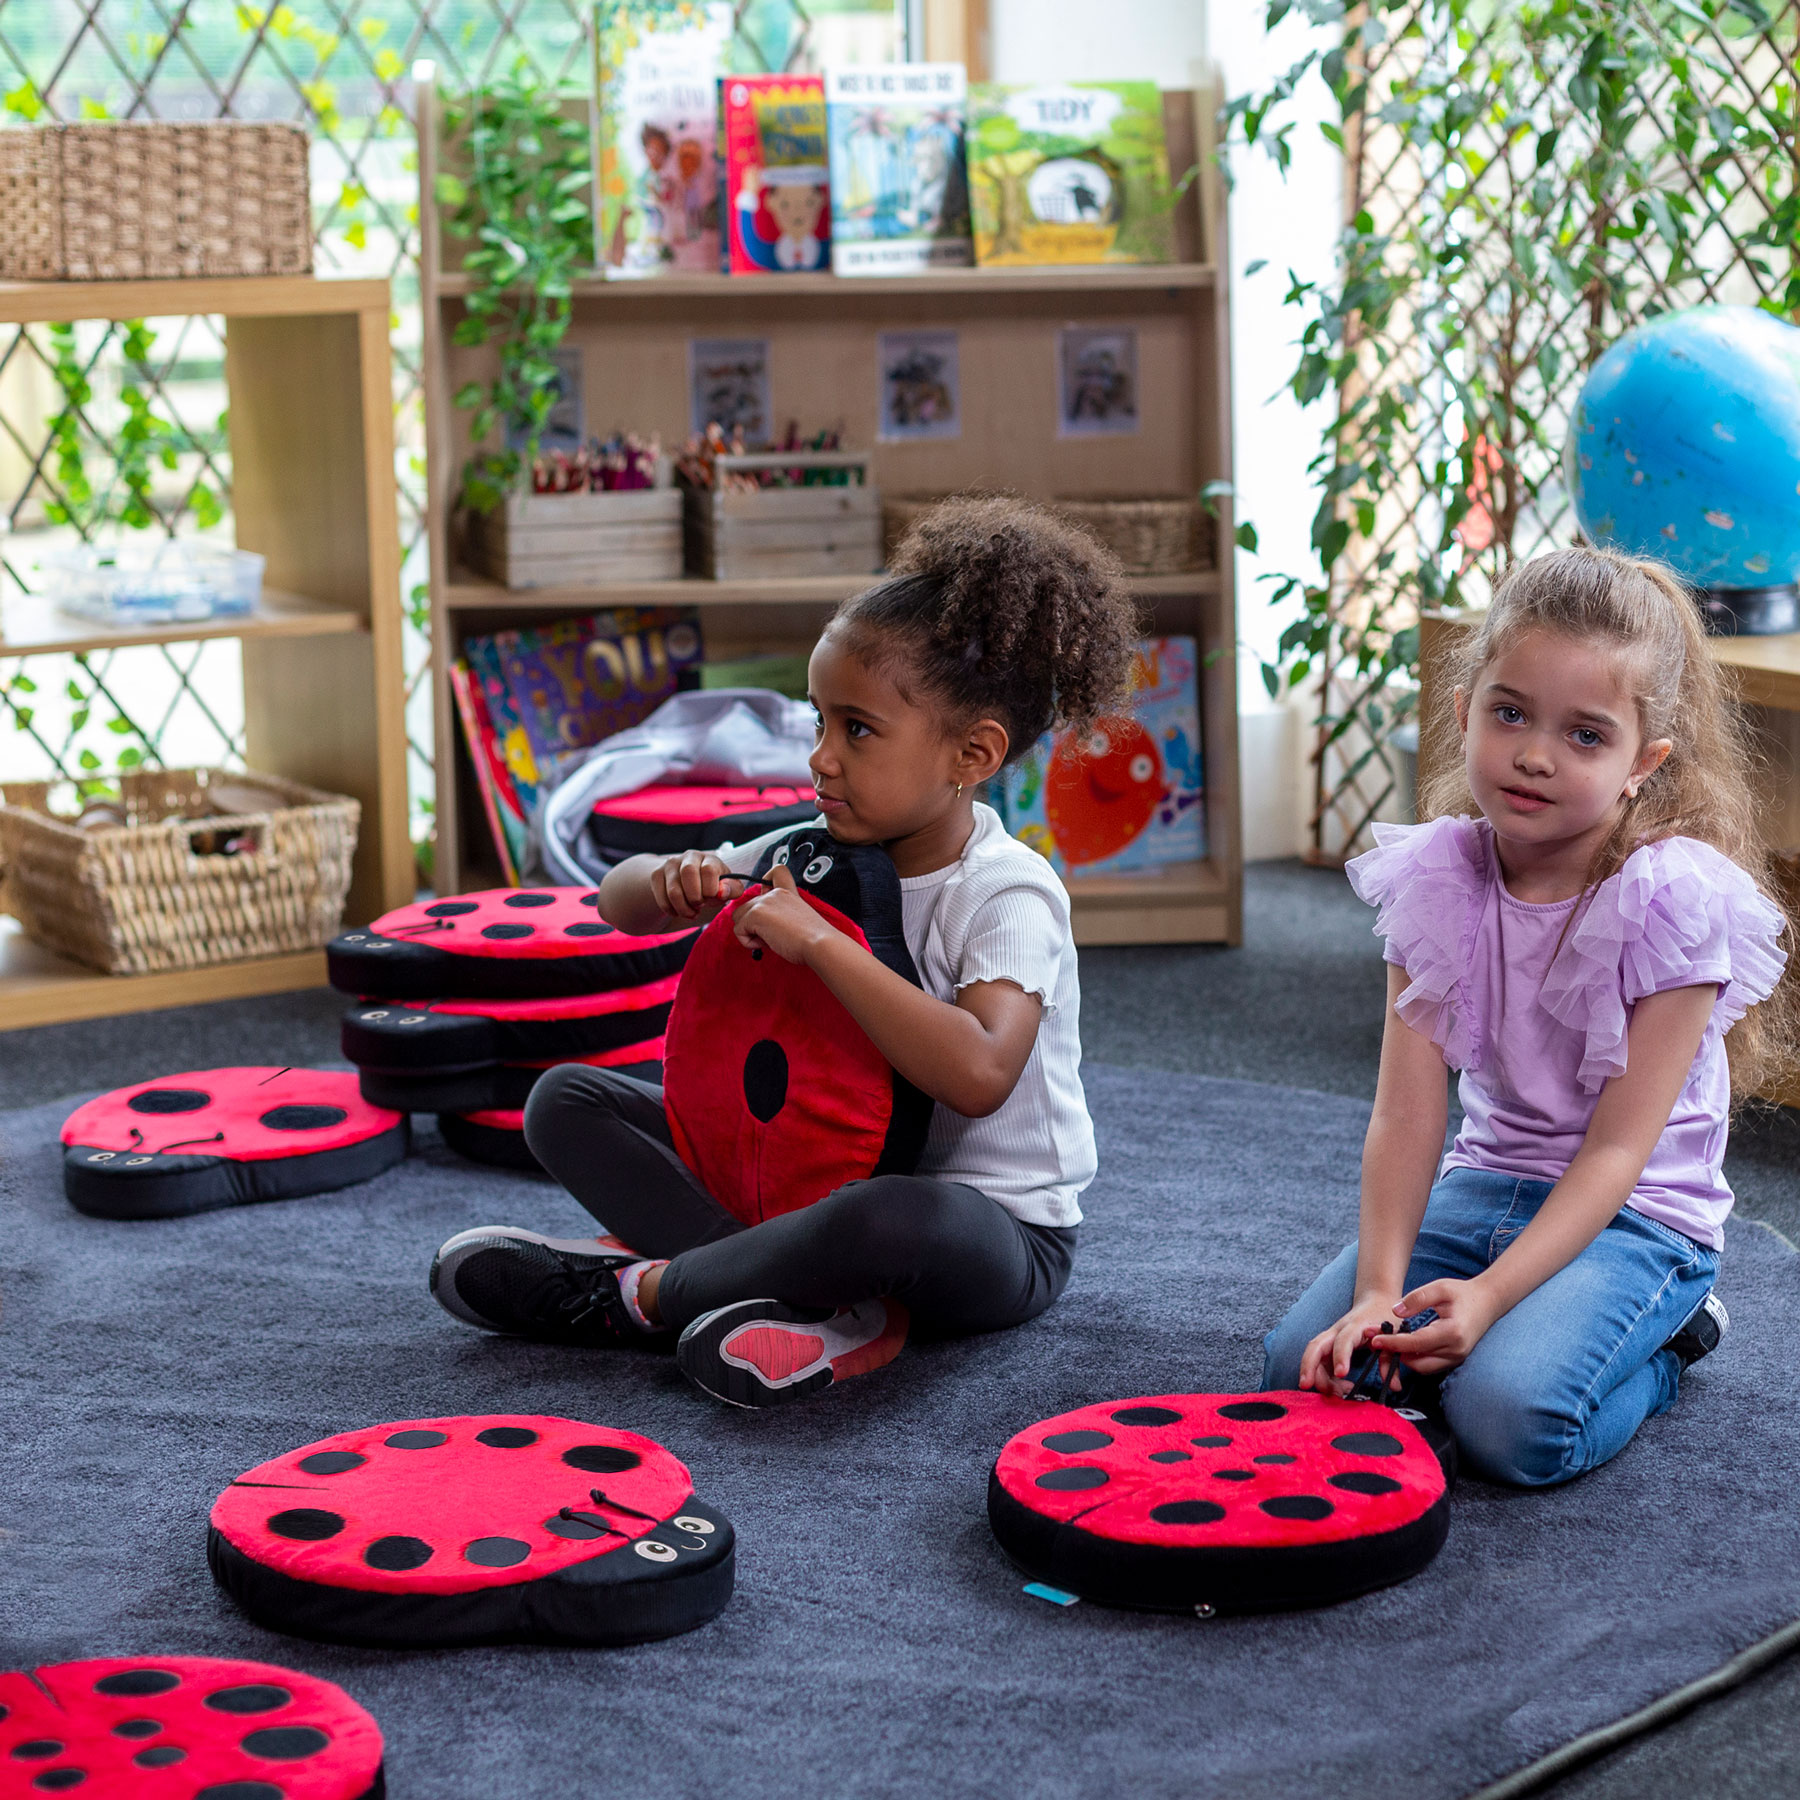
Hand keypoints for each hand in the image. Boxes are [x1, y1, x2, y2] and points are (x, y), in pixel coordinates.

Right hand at [650, 850, 742, 922]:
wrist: (691, 885)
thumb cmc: (713, 887)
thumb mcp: (727, 889)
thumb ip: (732, 889)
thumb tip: (721, 892)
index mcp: (709, 858)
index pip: (709, 870)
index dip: (711, 889)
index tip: (712, 897)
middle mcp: (689, 856)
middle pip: (688, 873)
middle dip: (695, 896)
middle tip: (700, 905)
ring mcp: (671, 864)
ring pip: (673, 891)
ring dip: (684, 908)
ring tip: (692, 912)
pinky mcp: (657, 875)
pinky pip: (662, 898)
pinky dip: (672, 910)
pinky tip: (680, 910)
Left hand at [732, 863, 836, 964]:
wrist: (819, 943)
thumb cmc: (813, 939)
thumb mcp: (797, 918)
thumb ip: (780, 913)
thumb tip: (763, 927)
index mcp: (788, 892)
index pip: (776, 871)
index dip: (765, 886)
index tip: (772, 906)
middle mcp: (774, 894)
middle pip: (747, 904)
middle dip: (754, 923)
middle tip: (774, 934)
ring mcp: (763, 902)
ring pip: (738, 917)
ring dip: (749, 932)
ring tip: (771, 939)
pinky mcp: (755, 914)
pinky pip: (738, 930)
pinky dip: (748, 942)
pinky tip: (768, 943)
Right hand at [1297, 1294, 1404, 1397]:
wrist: (1375, 1301)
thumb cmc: (1384, 1317)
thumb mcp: (1394, 1337)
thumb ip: (1392, 1361)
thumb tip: (1394, 1386)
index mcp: (1355, 1326)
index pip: (1343, 1340)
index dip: (1340, 1356)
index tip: (1341, 1374)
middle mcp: (1337, 1331)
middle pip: (1316, 1346)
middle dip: (1308, 1365)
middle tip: (1307, 1385)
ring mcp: (1331, 1339)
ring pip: (1315, 1356)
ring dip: (1318, 1376)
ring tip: (1336, 1394)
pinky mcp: (1330, 1347)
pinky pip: (1320, 1362)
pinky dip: (1324, 1377)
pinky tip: (1338, 1388)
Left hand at [1373, 1278, 1501, 1374]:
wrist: (1488, 1302)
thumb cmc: (1463, 1293)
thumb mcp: (1440, 1288)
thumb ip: (1417, 1298)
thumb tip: (1395, 1311)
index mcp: (1452, 1332)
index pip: (1416, 1343)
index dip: (1393, 1343)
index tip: (1374, 1339)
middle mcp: (1456, 1350)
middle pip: (1418, 1362)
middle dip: (1395, 1354)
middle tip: (1377, 1340)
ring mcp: (1457, 1358)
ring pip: (1423, 1367)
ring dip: (1404, 1358)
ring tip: (1388, 1341)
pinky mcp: (1455, 1359)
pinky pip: (1430, 1365)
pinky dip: (1415, 1358)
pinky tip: (1404, 1345)